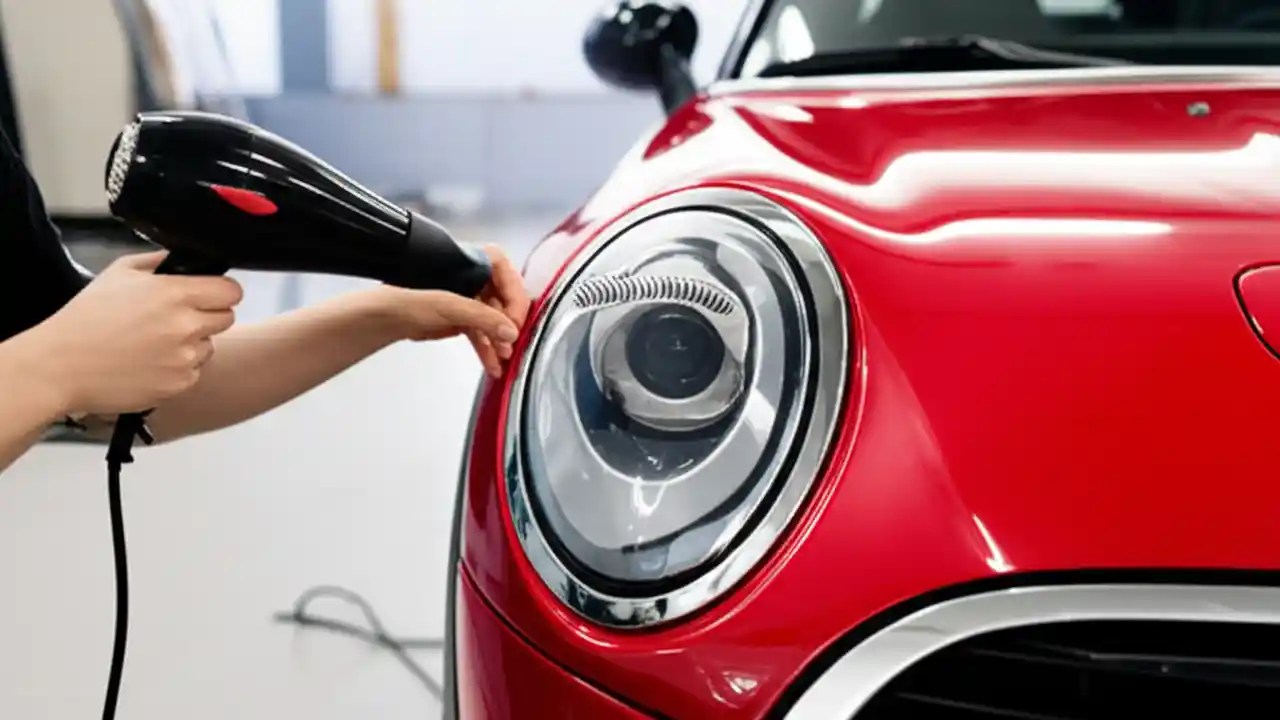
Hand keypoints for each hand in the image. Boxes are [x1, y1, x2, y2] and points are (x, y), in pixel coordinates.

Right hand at [26, 251, 242, 415]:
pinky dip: (178, 368)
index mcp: (175, 293)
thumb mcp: (119, 273)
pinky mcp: (179, 384)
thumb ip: (159, 262)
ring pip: (209, 346)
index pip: (231, 291)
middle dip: (209, 315)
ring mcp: (184, 357)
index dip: (222, 291)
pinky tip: (150, 363)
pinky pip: (194, 371)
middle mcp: (186, 326)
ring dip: (192, 343)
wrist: (61, 365)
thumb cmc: (87, 317)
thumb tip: (186, 259)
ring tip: (156, 343)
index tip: (210, 295)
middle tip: (179, 318)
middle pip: (226, 318)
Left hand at [381, 244, 529, 377]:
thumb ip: (483, 317)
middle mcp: (473, 278)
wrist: (383, 317)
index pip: (507, 274)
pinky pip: (480, 334)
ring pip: (493, 320)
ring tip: (503, 359)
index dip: (514, 297)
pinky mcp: (460, 320)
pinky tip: (492, 365)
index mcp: (472, 262)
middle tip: (512, 343)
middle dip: (508, 323)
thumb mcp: (449, 305)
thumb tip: (512, 333)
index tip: (515, 320)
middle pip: (503, 300)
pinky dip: (487, 349)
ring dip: (499, 341)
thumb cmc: (409, 298)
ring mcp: (468, 300)